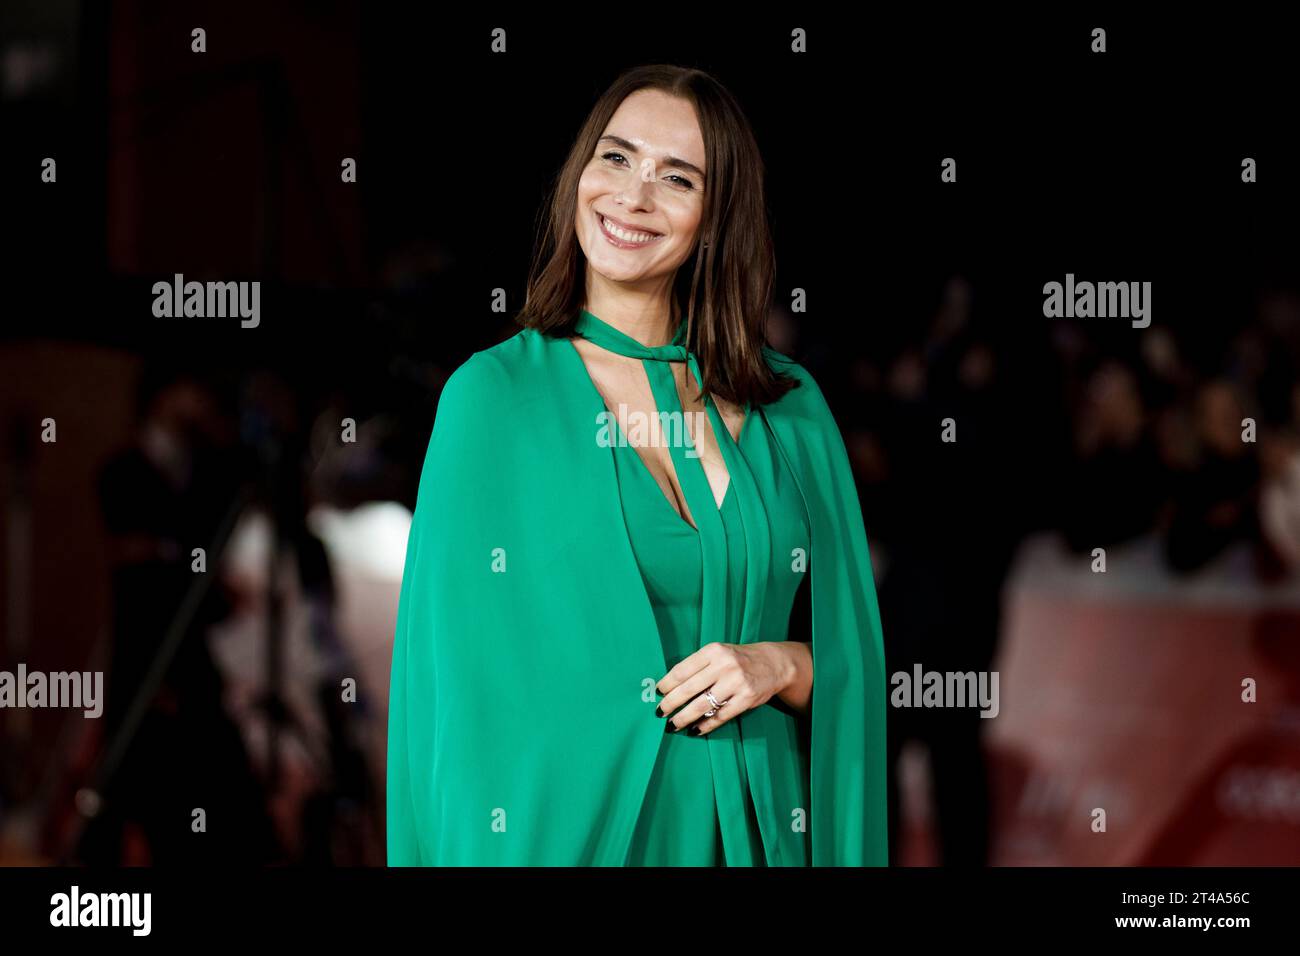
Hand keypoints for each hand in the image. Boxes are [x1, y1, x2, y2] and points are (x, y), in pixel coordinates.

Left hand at [655, 641, 800, 735]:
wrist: (774, 663)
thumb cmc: (738, 659)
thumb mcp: (719, 653)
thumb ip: (698, 665)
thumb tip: (670, 686)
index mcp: (713, 651)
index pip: (683, 670)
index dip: (667, 684)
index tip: (657, 693)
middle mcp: (724, 665)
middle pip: (689, 689)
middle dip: (671, 703)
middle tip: (660, 712)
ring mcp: (736, 683)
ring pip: (703, 705)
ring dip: (684, 717)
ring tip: (673, 725)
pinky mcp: (746, 699)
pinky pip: (721, 716)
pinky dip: (706, 725)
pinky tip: (695, 729)